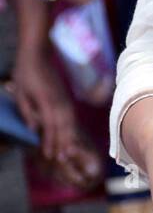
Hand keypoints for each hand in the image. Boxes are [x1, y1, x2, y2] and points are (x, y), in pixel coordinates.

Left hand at [11, 48, 77, 162]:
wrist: (38, 52)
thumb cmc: (25, 71)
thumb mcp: (20, 92)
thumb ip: (27, 112)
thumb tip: (33, 130)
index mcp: (46, 100)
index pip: (50, 125)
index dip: (50, 142)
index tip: (50, 155)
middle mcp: (58, 100)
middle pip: (64, 126)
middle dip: (64, 143)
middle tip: (63, 160)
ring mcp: (64, 98)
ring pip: (70, 121)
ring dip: (70, 137)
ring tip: (70, 151)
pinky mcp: (65, 96)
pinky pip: (71, 115)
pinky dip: (72, 127)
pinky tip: (71, 135)